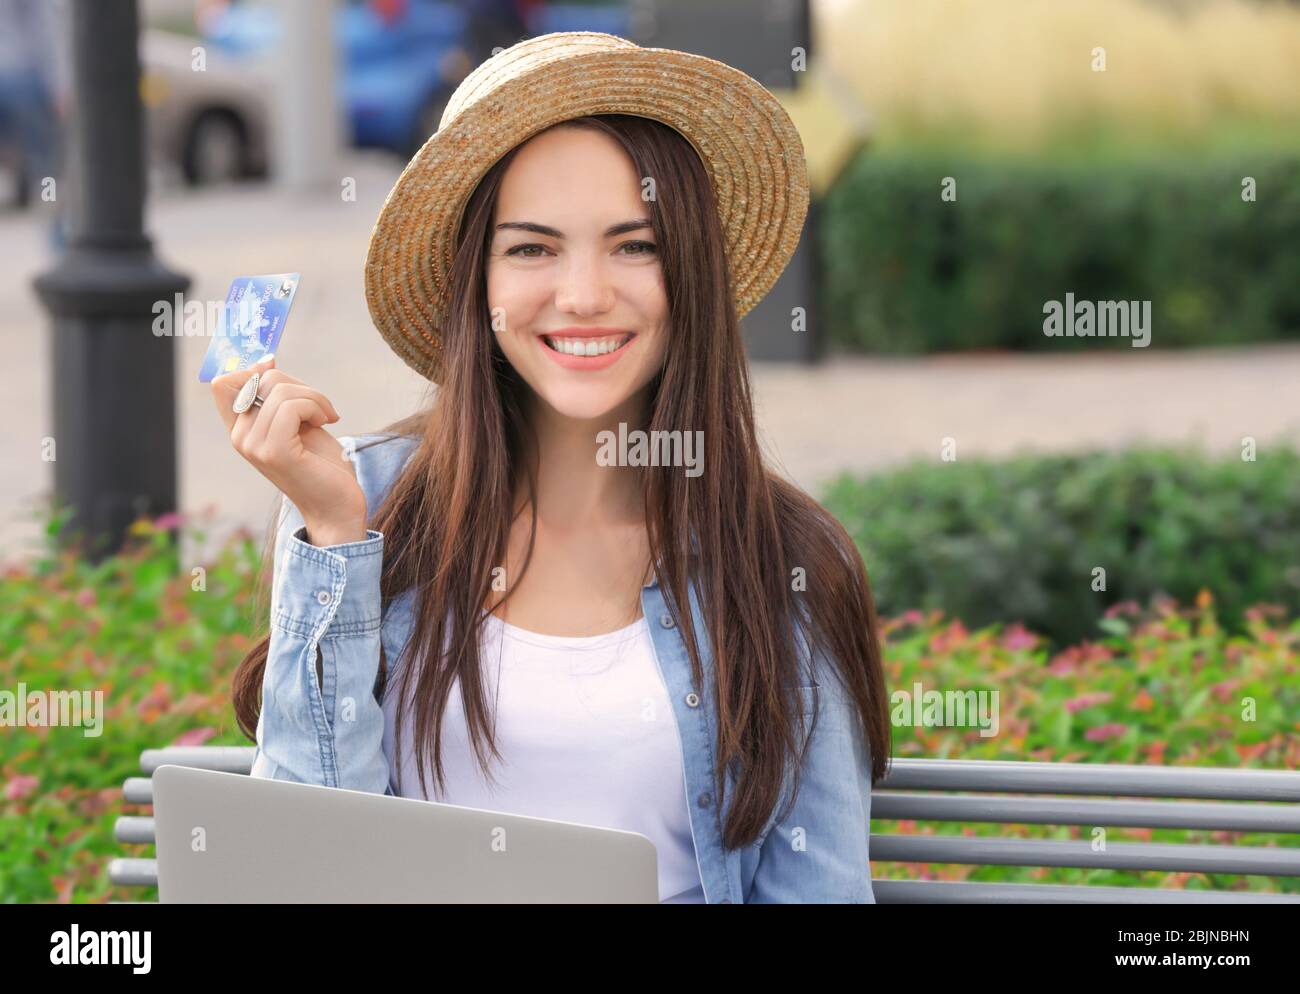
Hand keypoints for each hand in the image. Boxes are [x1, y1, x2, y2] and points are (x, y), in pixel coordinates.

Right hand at [211, 356, 367, 544]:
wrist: (338, 505)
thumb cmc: (321, 464)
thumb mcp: (298, 421)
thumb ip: (279, 396)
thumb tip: (265, 359)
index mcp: (241, 429)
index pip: (223, 383)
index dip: (253, 369)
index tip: (281, 372)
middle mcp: (240, 437)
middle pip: (261, 378)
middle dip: (300, 384)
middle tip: (321, 407)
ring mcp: (253, 445)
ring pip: (280, 390)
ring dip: (315, 398)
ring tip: (326, 417)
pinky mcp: (274, 451)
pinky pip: (291, 406)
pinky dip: (316, 407)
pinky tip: (327, 422)